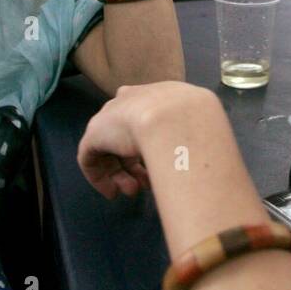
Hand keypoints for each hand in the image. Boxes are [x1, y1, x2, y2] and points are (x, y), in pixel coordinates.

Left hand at [76, 81, 219, 199]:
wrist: (171, 116)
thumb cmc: (191, 120)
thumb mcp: (198, 123)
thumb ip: (191, 135)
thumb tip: (197, 155)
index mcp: (153, 96)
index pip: (145, 124)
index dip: (151, 149)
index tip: (160, 167)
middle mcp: (129, 103)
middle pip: (127, 138)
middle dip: (136, 167)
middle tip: (145, 186)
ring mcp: (110, 118)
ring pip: (111, 152)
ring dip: (123, 176)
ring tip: (134, 191)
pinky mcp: (93, 135)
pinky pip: (91, 159)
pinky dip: (100, 178)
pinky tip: (112, 193)